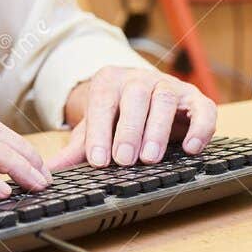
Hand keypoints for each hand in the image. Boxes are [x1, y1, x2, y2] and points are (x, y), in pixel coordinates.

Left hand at [54, 67, 217, 168]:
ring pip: (165, 100)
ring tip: (149, 159)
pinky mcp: (195, 99)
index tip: (98, 160)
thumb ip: (75, 150)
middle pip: (135, 97)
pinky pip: (203, 109)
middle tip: (124, 160)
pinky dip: (199, 128)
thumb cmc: (116, 116)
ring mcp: (169, 87)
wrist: (142, 96)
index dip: (101, 130)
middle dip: (129, 130)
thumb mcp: (94, 129)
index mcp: (110, 82)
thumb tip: (47, 172)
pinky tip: (190, 149)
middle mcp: (140, 80)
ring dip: (157, 130)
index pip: (103, 101)